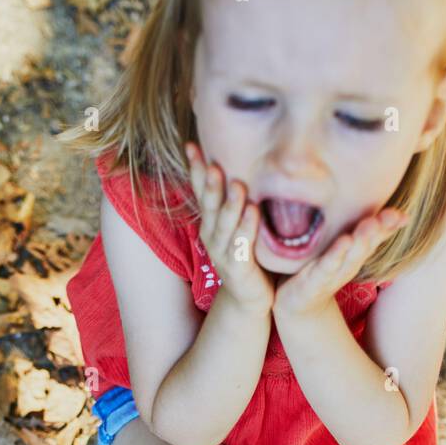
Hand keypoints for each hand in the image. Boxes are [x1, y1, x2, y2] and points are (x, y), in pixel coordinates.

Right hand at [184, 142, 274, 314]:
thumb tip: (235, 165)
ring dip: (230, 204)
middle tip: (213, 163)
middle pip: (209, 206)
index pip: (201, 192)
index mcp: (210, 224)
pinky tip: (254, 212)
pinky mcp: (239, 269)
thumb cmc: (247, 256)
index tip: (191, 146)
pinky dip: (248, 228)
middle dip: (210, 184)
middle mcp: (212, 237)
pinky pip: (243, 246)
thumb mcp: (236, 225)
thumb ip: (235, 201)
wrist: (250, 299)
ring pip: (225, 225)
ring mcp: (223, 254)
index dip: (196, 170)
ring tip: (236, 184)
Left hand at [272, 206, 408, 323]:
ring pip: (350, 257)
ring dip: (362, 241)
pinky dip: (336, 255)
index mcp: (356, 254)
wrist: (299, 305)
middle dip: (380, 229)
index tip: (403, 214)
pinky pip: (325, 267)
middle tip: (391, 215)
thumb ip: (353, 229)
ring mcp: (332, 275)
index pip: (377, 236)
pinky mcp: (313, 282)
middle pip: (367, 245)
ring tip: (371, 225)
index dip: (390, 225)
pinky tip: (344, 241)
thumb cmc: (319, 269)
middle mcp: (349, 264)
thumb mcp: (340, 249)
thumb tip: (374, 203)